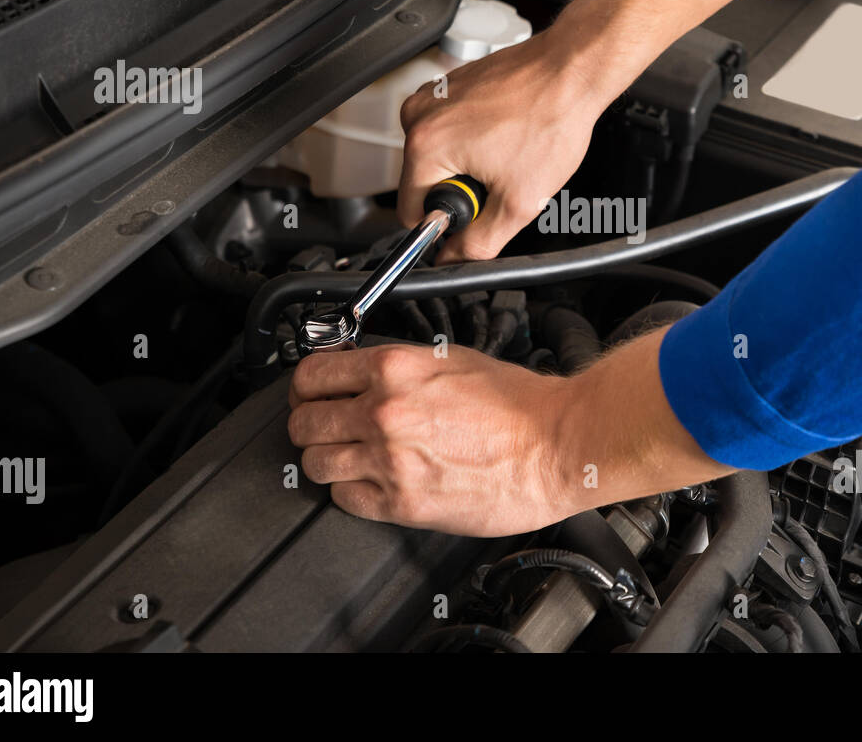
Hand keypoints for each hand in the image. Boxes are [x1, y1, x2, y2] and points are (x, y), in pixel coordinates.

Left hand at [286, 328, 732, 536]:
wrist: (557, 445)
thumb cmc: (520, 405)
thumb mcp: (453, 359)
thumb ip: (400, 368)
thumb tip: (363, 374)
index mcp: (395, 369)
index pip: (312, 374)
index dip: (307, 385)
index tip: (311, 392)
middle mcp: (384, 412)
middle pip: (305, 422)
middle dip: (311, 423)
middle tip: (325, 425)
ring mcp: (389, 460)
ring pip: (315, 464)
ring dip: (327, 459)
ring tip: (347, 456)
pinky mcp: (401, 502)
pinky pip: (345, 499)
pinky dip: (351, 491)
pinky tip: (370, 481)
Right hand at [396, 29, 604, 262]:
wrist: (572, 70)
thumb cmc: (551, 118)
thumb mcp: (519, 202)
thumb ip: (479, 242)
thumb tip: (453, 259)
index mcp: (424, 145)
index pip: (410, 211)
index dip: (446, 223)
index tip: (478, 211)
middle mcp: (418, 115)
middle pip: (425, 183)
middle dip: (462, 191)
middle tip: (502, 177)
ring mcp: (433, 96)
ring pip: (438, 158)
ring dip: (469, 165)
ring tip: (507, 152)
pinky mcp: (449, 86)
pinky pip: (450, 132)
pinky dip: (474, 141)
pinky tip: (505, 134)